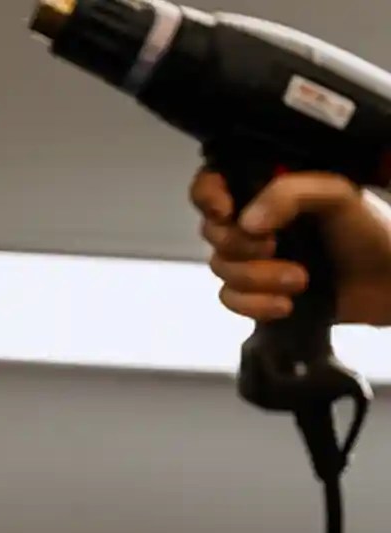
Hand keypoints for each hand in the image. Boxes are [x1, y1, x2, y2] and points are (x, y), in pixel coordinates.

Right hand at [191, 169, 390, 324]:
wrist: (390, 284)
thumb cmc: (370, 233)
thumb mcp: (337, 195)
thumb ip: (288, 194)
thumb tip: (245, 223)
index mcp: (267, 191)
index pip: (213, 182)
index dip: (207, 195)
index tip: (225, 211)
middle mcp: (255, 223)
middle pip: (212, 232)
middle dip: (240, 246)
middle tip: (275, 247)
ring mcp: (253, 259)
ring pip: (220, 269)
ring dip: (257, 279)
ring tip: (300, 280)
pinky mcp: (257, 293)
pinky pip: (229, 299)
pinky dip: (255, 305)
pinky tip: (286, 304)